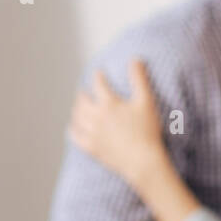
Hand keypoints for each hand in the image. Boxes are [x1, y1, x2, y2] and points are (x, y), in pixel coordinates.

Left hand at [68, 59, 169, 186]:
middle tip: (84, 91)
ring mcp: (92, 133)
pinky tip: (72, 128)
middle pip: (82, 100)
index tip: (99, 73)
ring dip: (76, 110)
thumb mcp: (146, 102)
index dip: (98, 76)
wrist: (143, 161)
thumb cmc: (148, 130)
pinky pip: (75, 137)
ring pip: (77, 117)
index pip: (98, 83)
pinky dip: (72, 130)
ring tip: (79, 106)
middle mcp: (96, 117)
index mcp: (109, 103)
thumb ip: (139, 79)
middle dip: (83, 93)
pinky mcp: (91, 148)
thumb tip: (134, 58)